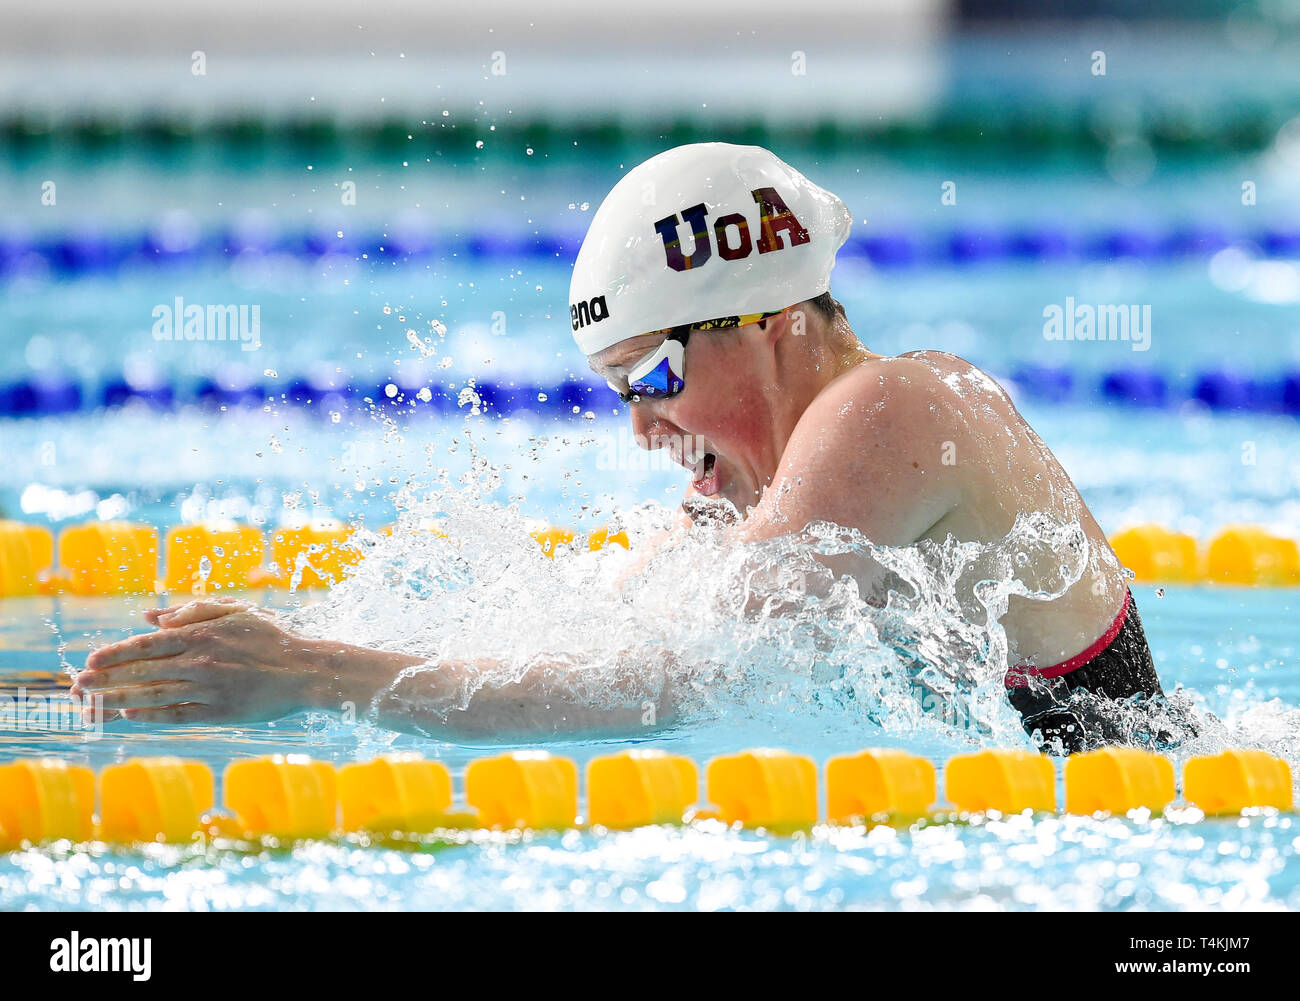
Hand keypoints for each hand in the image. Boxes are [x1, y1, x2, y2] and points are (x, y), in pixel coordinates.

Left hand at [72, 601, 320, 724]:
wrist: (306, 671)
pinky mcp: (219, 712)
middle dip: (106, 680)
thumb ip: (192, 612)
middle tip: (76, 688)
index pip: (147, 644)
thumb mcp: (234, 612)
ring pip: (153, 695)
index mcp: (201, 635)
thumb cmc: (271, 639)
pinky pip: (178, 714)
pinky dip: (152, 716)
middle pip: (142, 672)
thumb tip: (151, 616)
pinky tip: (129, 717)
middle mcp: (200, 662)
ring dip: (118, 702)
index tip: (90, 661)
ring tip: (90, 708)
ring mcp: (208, 689)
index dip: (116, 653)